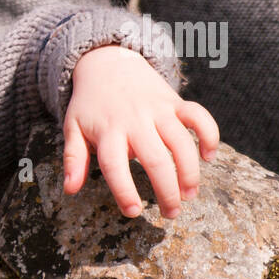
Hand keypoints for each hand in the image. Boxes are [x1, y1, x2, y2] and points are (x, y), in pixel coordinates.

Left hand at [64, 45, 219, 218]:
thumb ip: (73, 159)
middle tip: (171, 214)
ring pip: (181, 143)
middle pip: (155, 160)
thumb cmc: (89, 105)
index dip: (125, 192)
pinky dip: (209, 134)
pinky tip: (209, 156)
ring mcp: (157, 110)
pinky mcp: (174, 102)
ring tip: (190, 195)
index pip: (115, 167)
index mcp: (108, 133)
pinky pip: (199, 116)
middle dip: (167, 191)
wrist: (108, 64)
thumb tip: (69, 190)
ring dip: (190, 172)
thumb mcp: (73, 129)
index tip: (133, 213)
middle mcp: (134, 122)